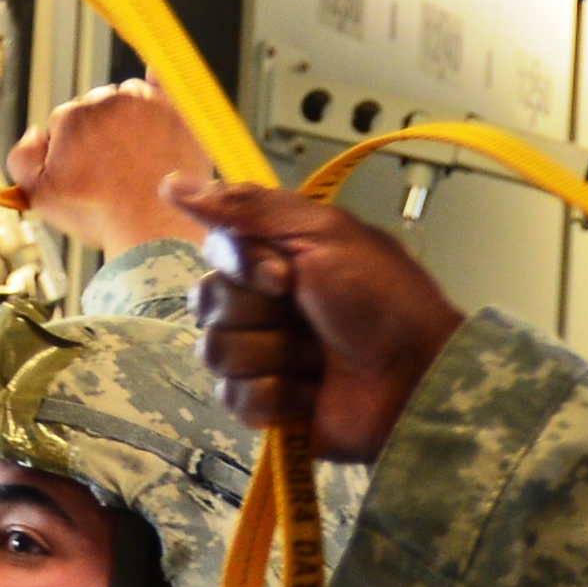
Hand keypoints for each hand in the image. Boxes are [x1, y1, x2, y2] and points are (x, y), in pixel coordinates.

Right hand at [7, 82, 215, 249]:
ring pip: (126, 97)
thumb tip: (34, 133)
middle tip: (105, 166)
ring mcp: (145, 102)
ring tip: (129, 153)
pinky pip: (164, 80)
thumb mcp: (37, 194)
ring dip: (123, 115)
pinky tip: (154, 79)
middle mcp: (108, 100)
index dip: (66, 149)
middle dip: (95, 130)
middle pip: (94, 106)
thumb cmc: (96, 213)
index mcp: (72, 116)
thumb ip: (21, 157)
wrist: (151, 227)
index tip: (79, 173)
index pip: (62, 122)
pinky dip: (157, 80)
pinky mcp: (176, 110)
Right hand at [180, 178, 465, 464]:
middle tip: (306, 316)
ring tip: (315, 358)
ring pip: (216, 352)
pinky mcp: (262, 402)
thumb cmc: (384, 304)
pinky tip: (310, 389)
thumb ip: (251, 208)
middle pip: (207, 303)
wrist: (413, 379)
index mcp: (278, 260)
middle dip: (257, 313)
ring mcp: (260, 355)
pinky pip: (232, 397)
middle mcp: (263, 304)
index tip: (285, 276)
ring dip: (272, 354)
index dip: (243, 267)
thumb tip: (173, 184)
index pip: (216, 253)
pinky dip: (277, 394)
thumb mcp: (324, 235)